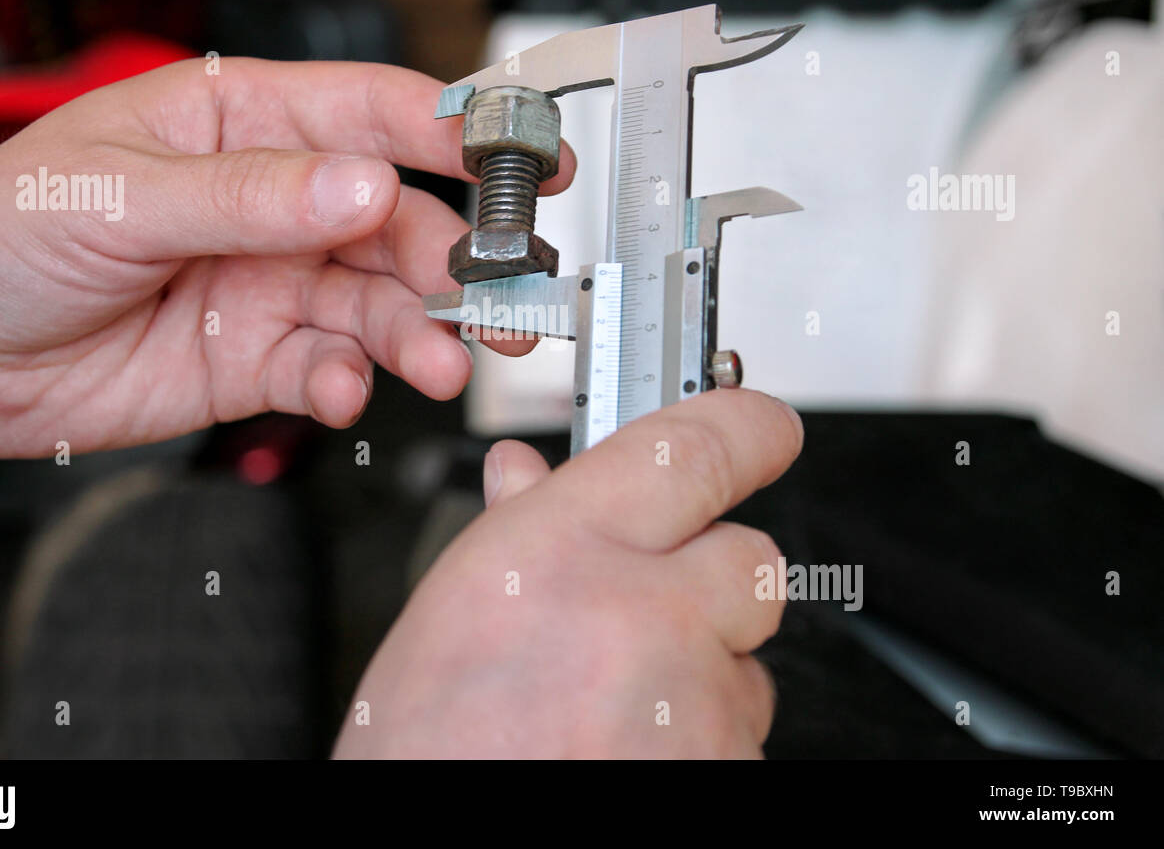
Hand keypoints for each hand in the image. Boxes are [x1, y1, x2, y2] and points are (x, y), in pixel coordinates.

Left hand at [0, 59, 574, 474]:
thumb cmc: (0, 234)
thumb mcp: (122, 196)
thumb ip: (250, 196)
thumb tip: (361, 185)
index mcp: (240, 124)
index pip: (370, 113)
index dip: (455, 133)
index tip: (527, 158)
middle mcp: (272, 205)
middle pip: (397, 222)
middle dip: (455, 259)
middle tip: (497, 295)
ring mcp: (269, 283)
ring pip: (376, 305)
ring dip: (418, 334)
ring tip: (439, 362)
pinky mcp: (255, 358)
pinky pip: (326, 370)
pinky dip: (345, 385)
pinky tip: (337, 393)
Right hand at [333, 388, 803, 757]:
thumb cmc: (431, 752)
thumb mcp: (451, 619)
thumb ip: (514, 531)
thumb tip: (527, 472)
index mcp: (559, 552)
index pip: (694, 447)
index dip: (744, 425)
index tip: (762, 425)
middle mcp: (641, 615)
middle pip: (751, 556)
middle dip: (713, 580)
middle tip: (648, 616)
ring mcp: (696, 703)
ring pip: (748, 661)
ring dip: (702, 676)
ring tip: (611, 713)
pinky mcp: (730, 768)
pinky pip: (742, 737)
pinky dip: (699, 744)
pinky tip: (626, 756)